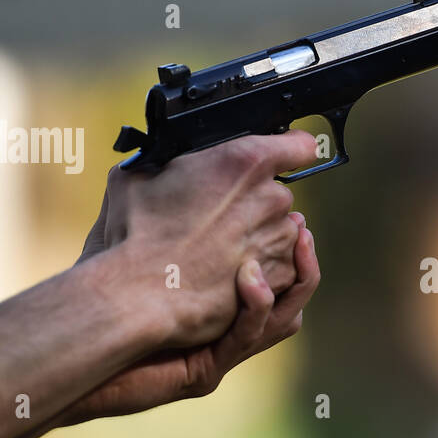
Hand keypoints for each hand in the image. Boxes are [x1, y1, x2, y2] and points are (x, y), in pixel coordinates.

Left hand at [60, 220, 319, 424]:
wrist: (73, 344)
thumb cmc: (102, 291)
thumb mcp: (148, 245)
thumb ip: (178, 217)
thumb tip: (196, 172)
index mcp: (224, 307)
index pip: (282, 280)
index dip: (298, 252)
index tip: (298, 217)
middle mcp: (229, 335)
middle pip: (293, 303)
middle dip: (305, 264)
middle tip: (302, 228)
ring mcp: (219, 356)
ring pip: (282, 323)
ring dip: (295, 284)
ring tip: (295, 246)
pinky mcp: (203, 372)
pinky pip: (244, 338)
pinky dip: (256, 307)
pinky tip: (251, 277)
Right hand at [80, 132, 317, 346]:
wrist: (143, 292)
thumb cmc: (138, 233)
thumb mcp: (138, 174)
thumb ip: (167, 159)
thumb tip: (164, 158)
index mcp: (246, 161)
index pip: (299, 145)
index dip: (290, 149)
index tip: (284, 155)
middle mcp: (272, 197)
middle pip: (277, 192)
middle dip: (252, 201)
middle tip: (216, 216)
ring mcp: (280, 237)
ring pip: (280, 228)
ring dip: (258, 235)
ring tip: (217, 248)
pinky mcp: (281, 274)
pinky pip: (281, 263)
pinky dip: (263, 267)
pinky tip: (229, 270)